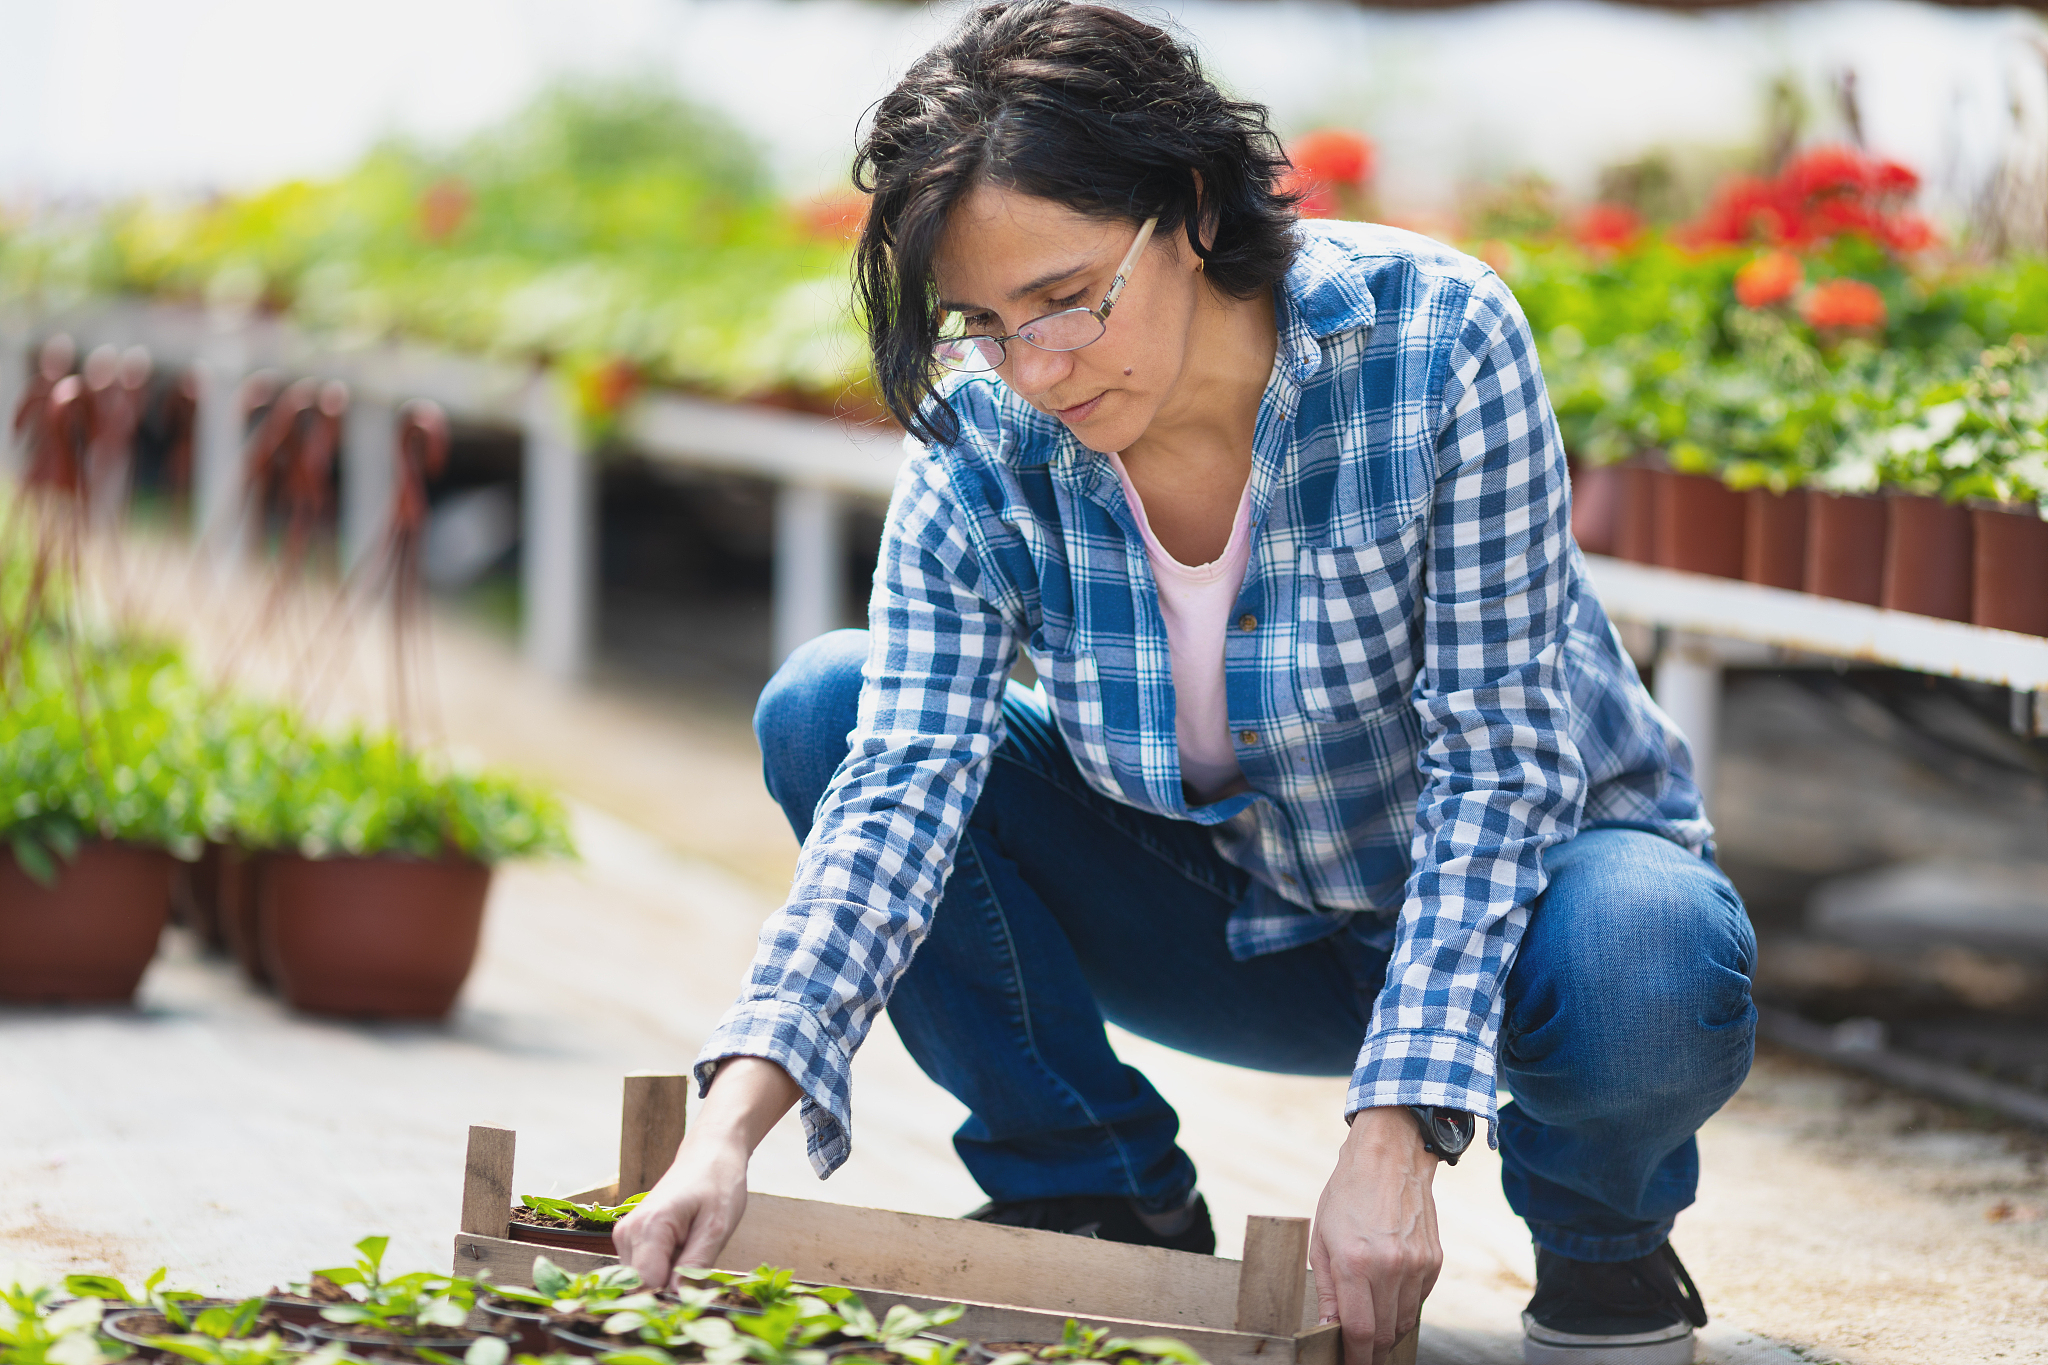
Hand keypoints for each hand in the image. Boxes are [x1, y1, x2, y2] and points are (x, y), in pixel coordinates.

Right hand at [612, 1057, 800, 1288]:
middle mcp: (627, 1233)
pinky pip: (644, 1269)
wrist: (710, 1152)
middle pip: (643, 1286)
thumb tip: (679, 1301)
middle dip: (671, 1289)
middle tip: (702, 1267)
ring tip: (694, 1252)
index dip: (674, 1296)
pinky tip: (684, 1249)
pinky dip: (665, 1268)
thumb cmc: (718, 1183)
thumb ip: (695, 1267)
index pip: (648, 1286)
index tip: (698, 1291)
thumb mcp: (717, 1228)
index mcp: (649, 1228)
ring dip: (669, 1277)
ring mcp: (625, 1236)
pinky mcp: (629, 1238)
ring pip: (643, 1280)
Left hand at [1308, 1107, 1442, 1364]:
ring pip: (1405, 1322)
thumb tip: (1328, 1328)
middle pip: (1386, 1334)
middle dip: (1372, 1350)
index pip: (1361, 1332)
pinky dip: (1404, 1306)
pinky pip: (1419, 1301)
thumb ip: (1326, 1289)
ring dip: (1389, 1330)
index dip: (1356, 1358)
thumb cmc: (1347, 1195)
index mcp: (1355, 1262)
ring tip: (1373, 1320)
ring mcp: (1416, 1265)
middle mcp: (1389, 1267)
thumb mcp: (1322, 1239)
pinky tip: (1390, 1290)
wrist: (1389, 1158)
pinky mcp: (1434, 1261)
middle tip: (1359, 1349)